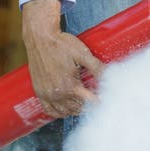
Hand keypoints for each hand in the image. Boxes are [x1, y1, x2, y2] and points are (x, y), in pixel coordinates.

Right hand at [21, 0, 103, 117]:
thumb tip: (110, 77)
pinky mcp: (39, 92)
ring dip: (75, 109)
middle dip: (88, 104)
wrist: (40, 38)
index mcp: (70, 86)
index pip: (90, 103)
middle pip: (78, 109)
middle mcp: (58, 94)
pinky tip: (66, 105)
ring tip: (82, 100)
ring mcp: (47, 94)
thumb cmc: (61, 44)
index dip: (99, 101)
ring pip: (65, 112)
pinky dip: (59, 111)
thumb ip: (97, 68)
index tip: (103, 97)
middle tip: (93, 96)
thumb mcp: (82, 54)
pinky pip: (50, 110)